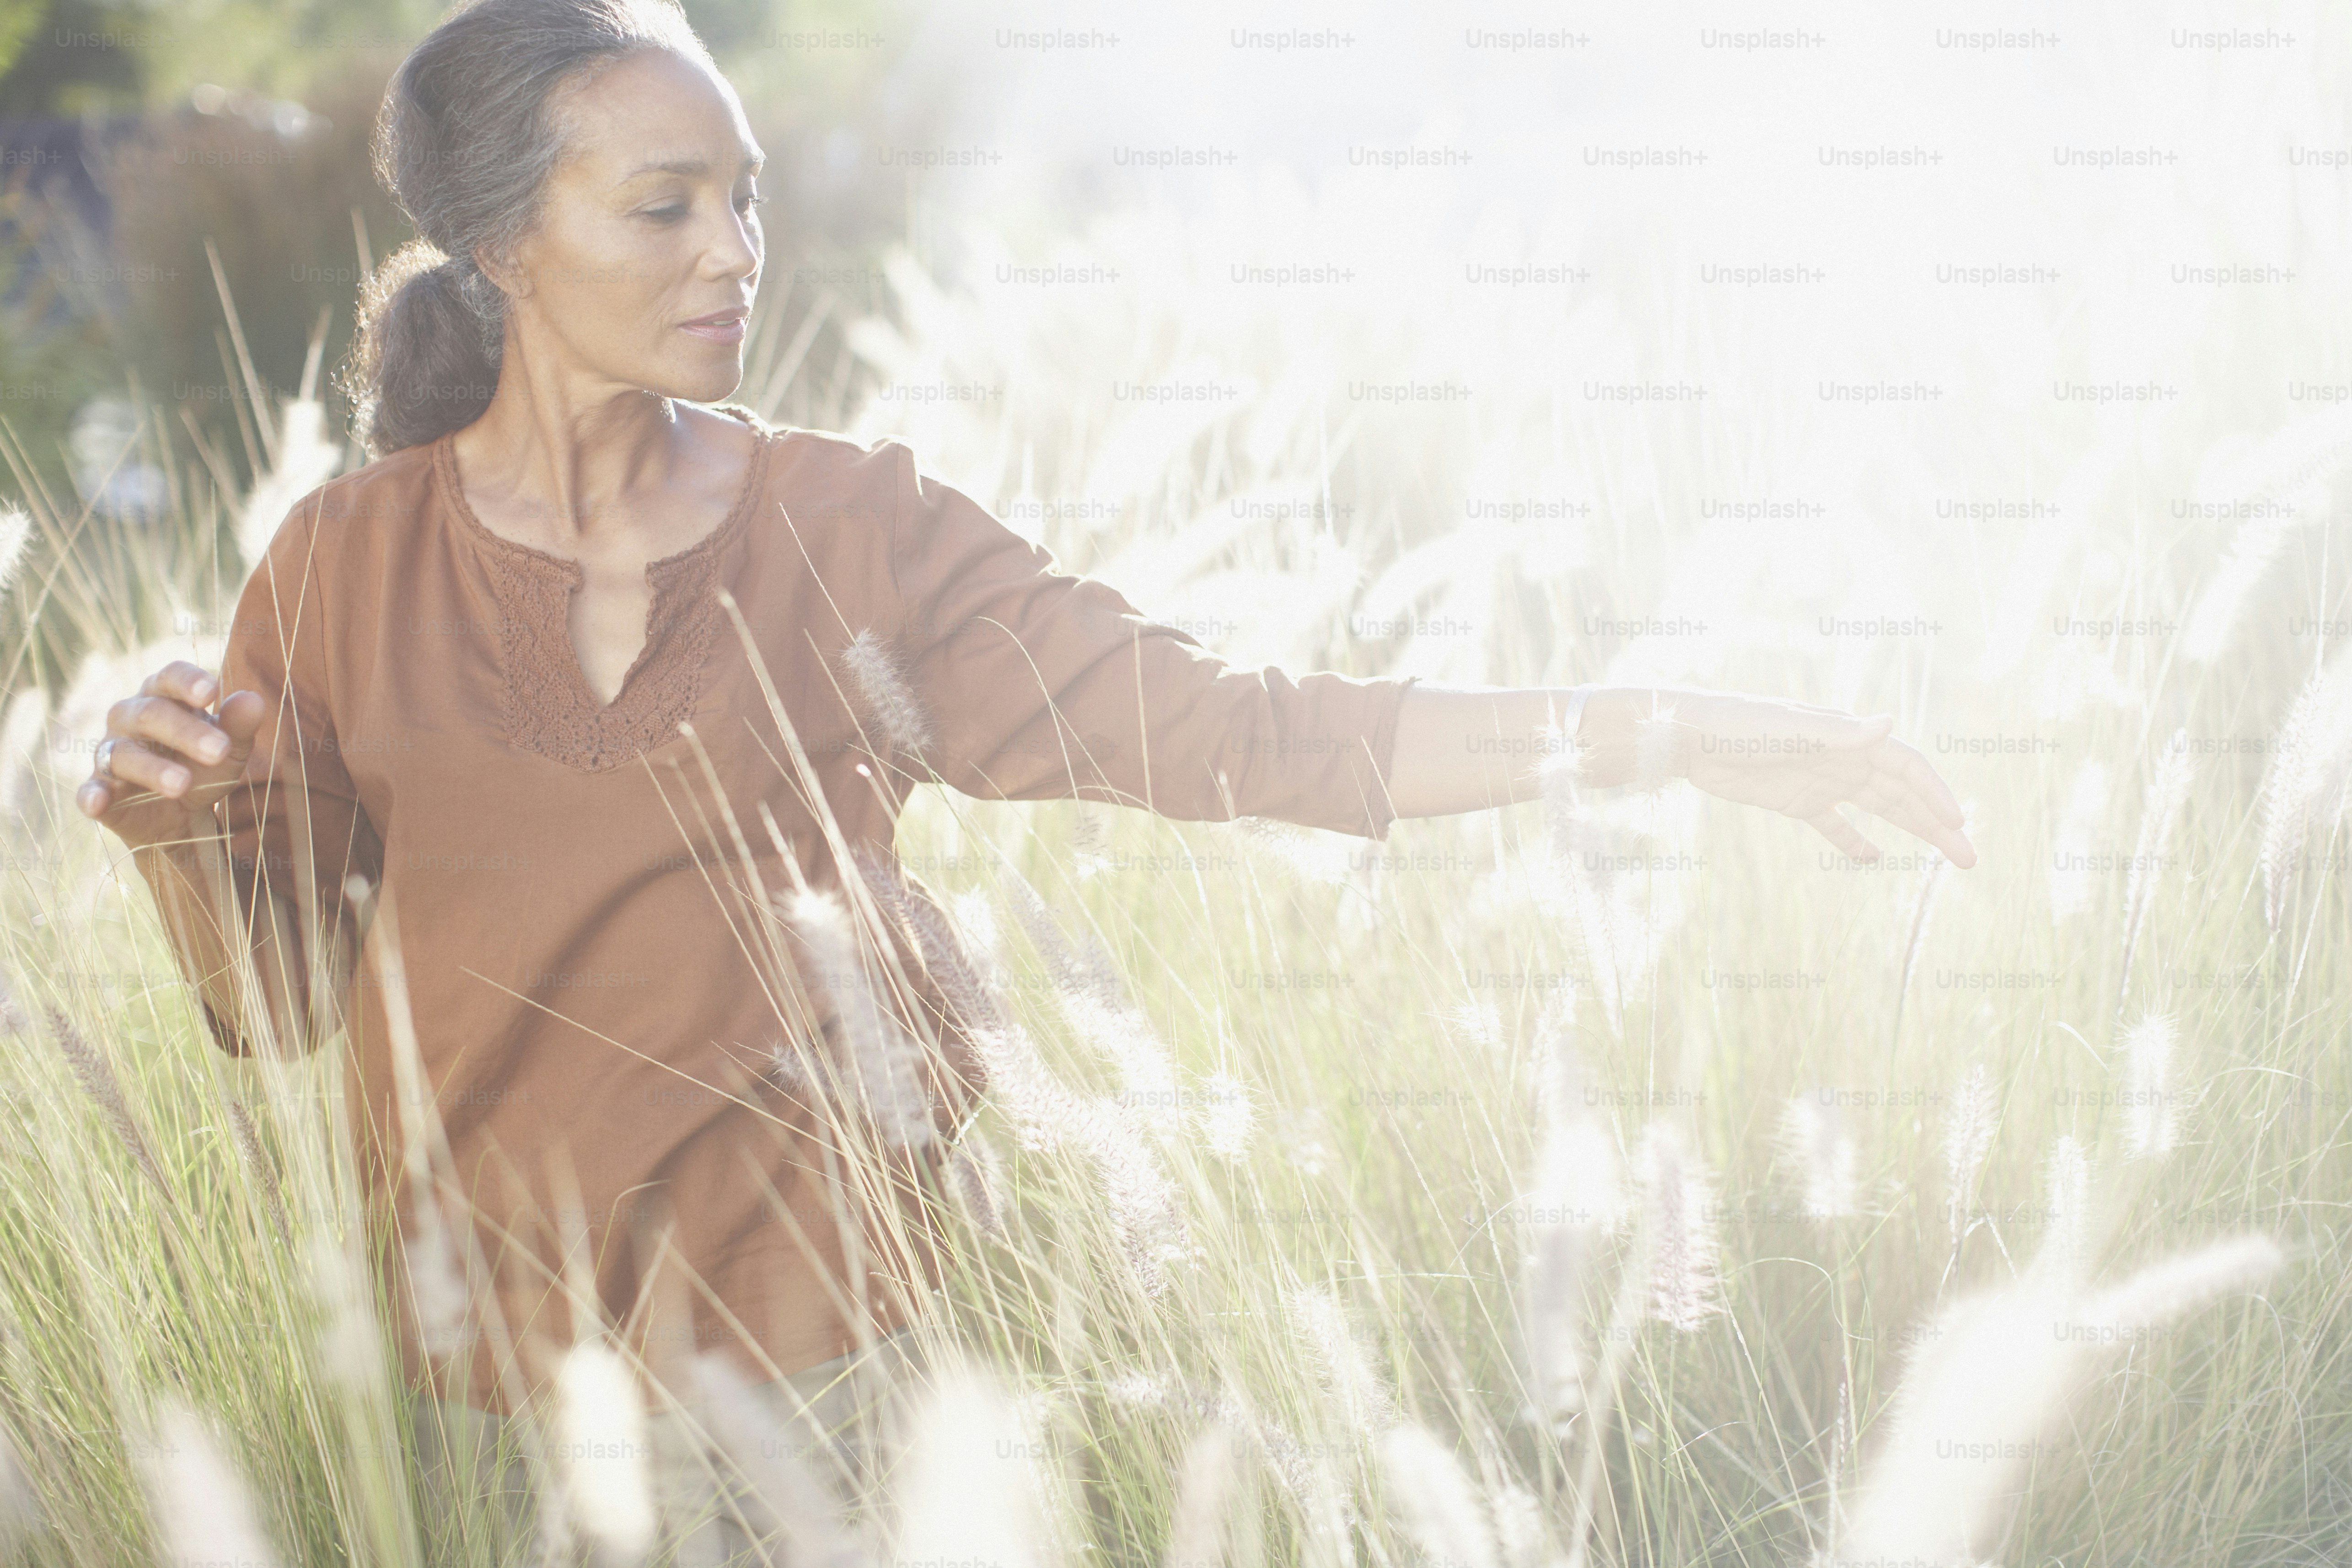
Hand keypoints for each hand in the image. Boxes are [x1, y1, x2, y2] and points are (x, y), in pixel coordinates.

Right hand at [76, 661, 267, 846]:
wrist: (184, 812)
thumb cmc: (205, 765)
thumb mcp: (230, 748)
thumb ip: (239, 725)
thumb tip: (253, 700)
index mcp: (163, 697)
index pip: (170, 677)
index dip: (187, 681)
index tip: (211, 692)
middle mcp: (129, 718)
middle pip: (151, 714)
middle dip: (186, 732)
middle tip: (219, 750)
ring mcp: (109, 752)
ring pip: (122, 753)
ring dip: (152, 768)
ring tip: (182, 784)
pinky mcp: (98, 789)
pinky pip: (89, 790)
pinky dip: (91, 796)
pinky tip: (97, 804)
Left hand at [1593, 689, 1976, 867]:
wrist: (1688, 736)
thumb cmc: (1736, 723)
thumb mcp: (1787, 727)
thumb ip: (1837, 731)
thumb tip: (1888, 722)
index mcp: (1847, 739)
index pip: (1905, 768)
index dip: (1934, 794)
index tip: (1957, 824)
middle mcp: (1843, 759)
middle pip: (1902, 794)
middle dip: (1938, 823)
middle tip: (1970, 858)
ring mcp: (1823, 781)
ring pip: (1879, 810)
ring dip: (1912, 832)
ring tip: (1948, 859)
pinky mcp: (1796, 801)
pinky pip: (1834, 824)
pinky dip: (1854, 840)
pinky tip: (1874, 860)